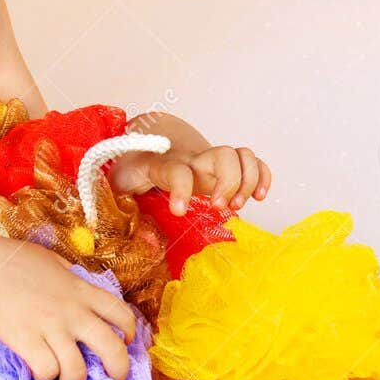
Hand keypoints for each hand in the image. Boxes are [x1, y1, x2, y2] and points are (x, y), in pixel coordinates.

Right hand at [0, 235, 136, 379]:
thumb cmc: (11, 259)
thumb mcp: (51, 260)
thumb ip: (69, 274)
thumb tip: (78, 281)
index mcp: (81, 290)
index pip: (122, 314)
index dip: (129, 333)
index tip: (125, 342)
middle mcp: (73, 312)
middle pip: (113, 350)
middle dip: (119, 372)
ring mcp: (51, 328)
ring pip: (78, 372)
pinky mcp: (27, 341)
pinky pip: (47, 372)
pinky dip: (44, 379)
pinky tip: (38, 375)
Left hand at [107, 143, 271, 213]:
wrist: (146, 136)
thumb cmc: (132, 164)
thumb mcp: (118, 183)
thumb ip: (123, 208)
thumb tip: (146, 243)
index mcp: (164, 163)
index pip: (178, 171)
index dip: (182, 189)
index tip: (180, 210)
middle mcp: (191, 158)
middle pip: (222, 156)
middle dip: (228, 183)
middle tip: (220, 208)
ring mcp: (210, 159)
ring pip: (240, 155)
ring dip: (248, 180)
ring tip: (238, 205)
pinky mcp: (223, 164)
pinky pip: (251, 161)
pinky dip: (261, 175)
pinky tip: (259, 196)